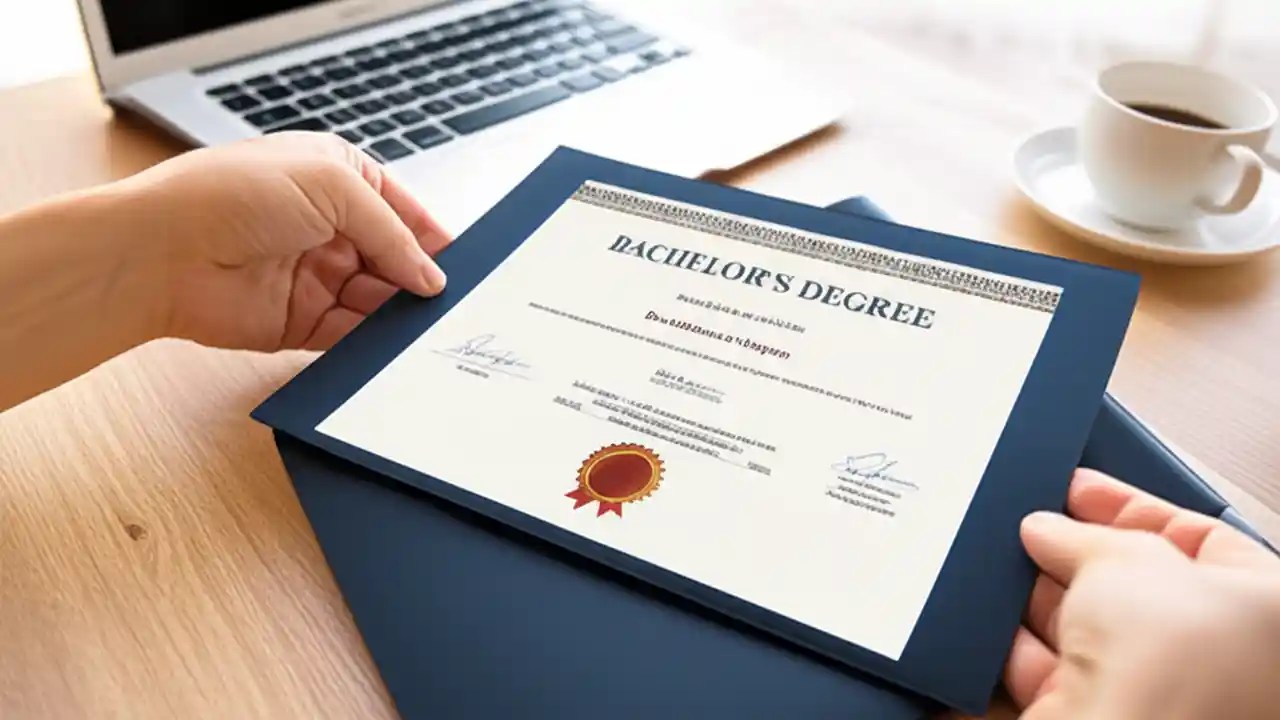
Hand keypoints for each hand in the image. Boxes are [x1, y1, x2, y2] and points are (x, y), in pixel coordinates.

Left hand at [125, 132, 449, 350]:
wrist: (159, 252)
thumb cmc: (228, 194)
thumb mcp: (331, 185)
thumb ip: (391, 232)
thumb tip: (429, 275)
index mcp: (337, 178)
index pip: (403, 212)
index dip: (432, 238)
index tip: (464, 263)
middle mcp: (328, 226)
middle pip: (395, 261)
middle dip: (420, 281)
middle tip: (451, 303)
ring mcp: (315, 275)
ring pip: (377, 301)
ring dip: (399, 314)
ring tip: (427, 327)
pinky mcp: (300, 321)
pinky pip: (350, 336)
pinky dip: (372, 342)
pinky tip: (392, 346)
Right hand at [1004, 469, 1279, 719]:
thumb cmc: (1176, 665)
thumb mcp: (1126, 556)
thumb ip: (1085, 536)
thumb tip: (1051, 530)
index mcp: (1263, 610)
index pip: (1198, 538)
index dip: (1130, 507)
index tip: (1078, 490)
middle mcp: (1217, 662)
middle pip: (1131, 588)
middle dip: (1074, 556)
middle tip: (1034, 530)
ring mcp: (1157, 698)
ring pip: (1084, 633)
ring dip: (1038, 604)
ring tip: (1004, 575)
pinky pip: (1048, 676)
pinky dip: (1014, 651)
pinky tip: (991, 626)